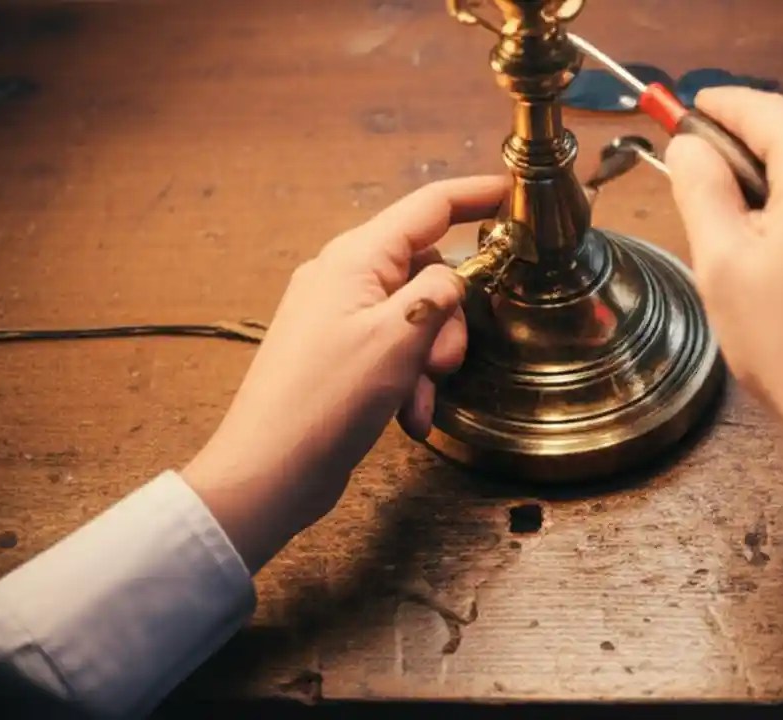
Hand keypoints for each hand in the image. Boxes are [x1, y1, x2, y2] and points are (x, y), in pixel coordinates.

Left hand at [183, 176, 508, 570]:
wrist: (269, 471)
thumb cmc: (327, 400)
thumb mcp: (398, 339)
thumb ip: (438, 294)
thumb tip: (454, 276)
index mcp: (355, 258)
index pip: (428, 208)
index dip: (475, 196)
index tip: (513, 193)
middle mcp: (344, 278)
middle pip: (428, 272)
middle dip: (449, 319)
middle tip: (444, 363)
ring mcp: (339, 316)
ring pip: (417, 318)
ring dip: (430, 361)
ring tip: (418, 400)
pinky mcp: (340, 355)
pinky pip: (394, 351)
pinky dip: (409, 382)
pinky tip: (408, 417)